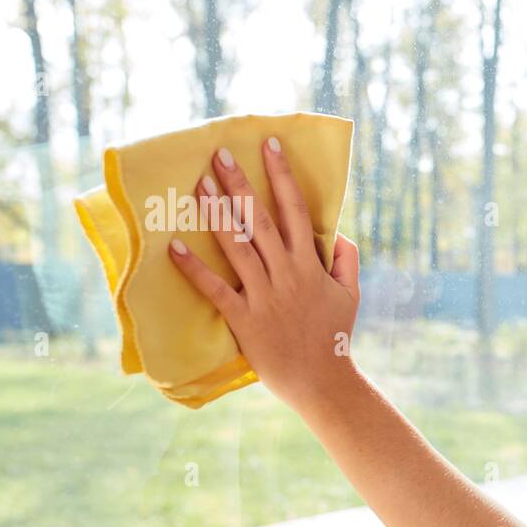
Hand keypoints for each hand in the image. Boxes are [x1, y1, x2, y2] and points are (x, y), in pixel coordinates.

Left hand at [168, 138, 359, 413]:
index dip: (282, 176)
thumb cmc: (335, 336)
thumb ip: (346, 259)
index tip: (269, 145)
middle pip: (260, 220)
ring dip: (216, 213)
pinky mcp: (244, 319)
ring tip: (199, 186)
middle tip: (220, 155)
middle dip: (240, 184)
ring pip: (237, 246)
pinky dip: (194, 269)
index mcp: (311, 265)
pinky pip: (216, 290)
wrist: (322, 381)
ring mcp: (264, 296)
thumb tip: (335, 230)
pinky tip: (175, 247)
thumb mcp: (351, 294)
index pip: (296, 210)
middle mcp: (286, 274)